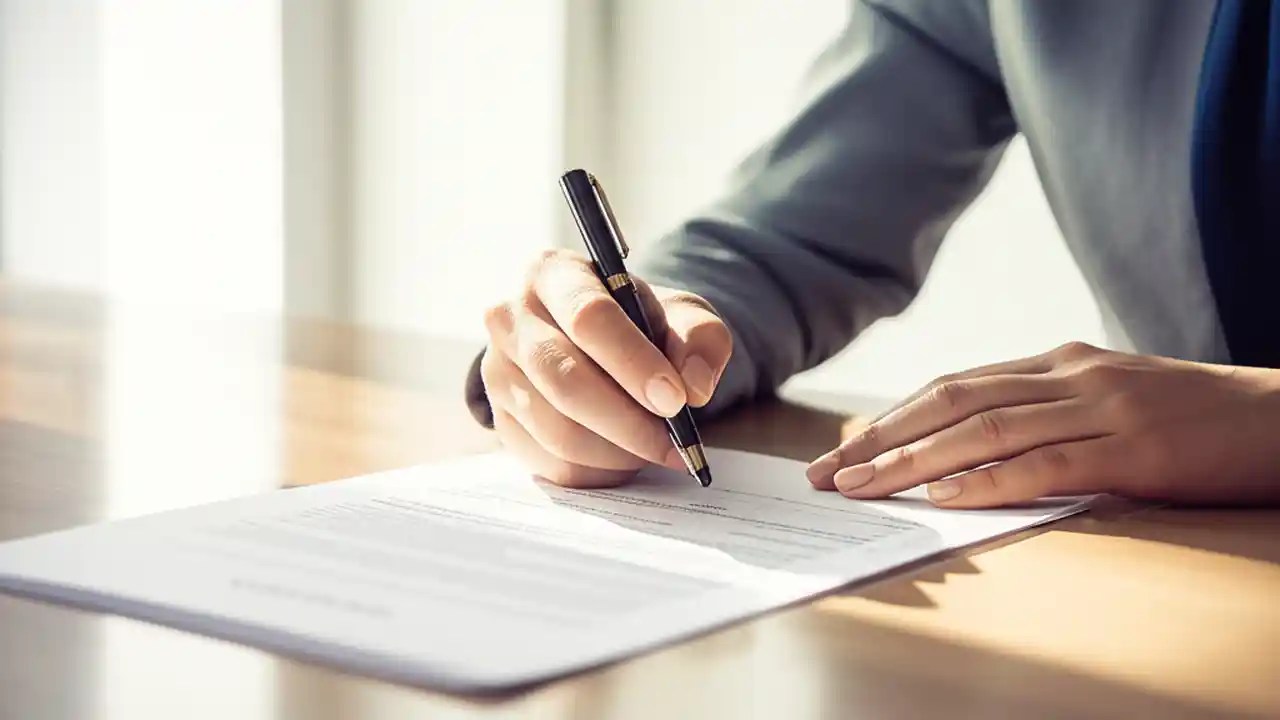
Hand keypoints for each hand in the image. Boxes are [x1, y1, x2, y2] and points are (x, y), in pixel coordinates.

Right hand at [481, 249, 731, 487]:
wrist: (602, 346)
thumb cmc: (640, 324)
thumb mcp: (681, 315)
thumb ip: (699, 339)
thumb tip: (694, 385)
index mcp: (552, 273)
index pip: (588, 317)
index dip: (633, 363)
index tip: (675, 400)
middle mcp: (510, 318)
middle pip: (565, 380)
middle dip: (628, 420)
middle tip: (674, 442)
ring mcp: (497, 373)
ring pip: (558, 430)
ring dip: (618, 451)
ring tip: (657, 449)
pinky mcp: (502, 421)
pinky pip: (551, 463)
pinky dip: (599, 471)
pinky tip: (628, 458)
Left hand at [806, 342, 1279, 507]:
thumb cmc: (1189, 417)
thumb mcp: (1106, 399)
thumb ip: (1043, 411)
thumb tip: (968, 447)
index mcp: (1057, 362)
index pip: (953, 385)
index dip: (892, 416)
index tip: (844, 448)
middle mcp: (1068, 376)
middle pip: (951, 401)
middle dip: (881, 438)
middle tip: (827, 472)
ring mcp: (1100, 408)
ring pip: (985, 430)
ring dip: (913, 461)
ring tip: (862, 486)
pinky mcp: (1132, 450)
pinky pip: (1045, 465)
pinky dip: (988, 480)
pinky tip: (944, 496)